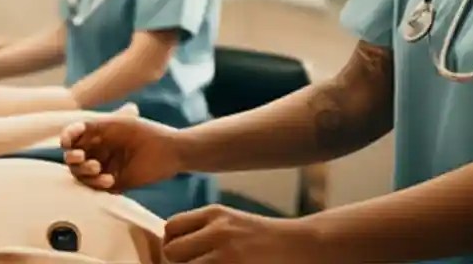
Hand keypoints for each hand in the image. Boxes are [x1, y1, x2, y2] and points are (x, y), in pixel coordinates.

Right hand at [60, 117, 184, 191]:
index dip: (67, 137)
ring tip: (98, 168)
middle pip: (72, 157)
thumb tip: (77, 127)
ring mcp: (104, 168)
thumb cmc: (146, 132)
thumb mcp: (119, 125)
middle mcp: (98, 151)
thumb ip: (96, 127)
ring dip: (84, 172)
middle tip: (80, 157)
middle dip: (72, 158)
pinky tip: (109, 179)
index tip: (67, 141)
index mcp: (97, 135)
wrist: (170, 151)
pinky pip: (96, 188)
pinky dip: (97, 184)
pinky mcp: (113, 184)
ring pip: (80, 174)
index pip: (73, 136)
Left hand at [162, 205, 316, 262]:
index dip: (173, 245)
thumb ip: (203, 231)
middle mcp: (217, 230)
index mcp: (214, 214)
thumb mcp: (232, 224)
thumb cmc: (265, 240)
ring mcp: (227, 254)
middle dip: (177, 263)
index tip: (185, 256)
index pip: (171, 227)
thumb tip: (169, 250)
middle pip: (171, 251)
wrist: (303, 246)